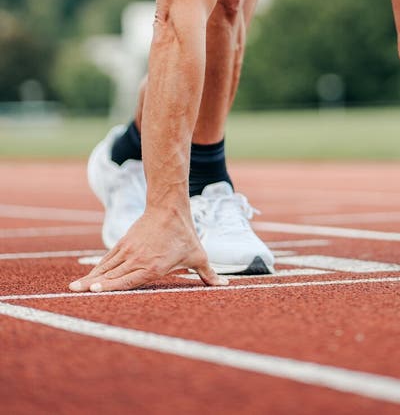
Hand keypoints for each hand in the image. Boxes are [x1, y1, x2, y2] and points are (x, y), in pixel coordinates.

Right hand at [69, 205, 227, 291]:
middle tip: (73, 293)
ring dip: (90, 279)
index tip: (94, 291)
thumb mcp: (198, 255)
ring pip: (106, 268)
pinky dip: (97, 269)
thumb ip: (209, 273)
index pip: (128, 280)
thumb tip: (225, 285)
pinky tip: (88, 278)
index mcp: (152, 266)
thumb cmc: (184, 234)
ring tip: (73, 289)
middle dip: (92, 286)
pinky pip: (107, 259)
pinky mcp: (123, 243)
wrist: (169, 206)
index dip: (110, 286)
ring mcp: (128, 251)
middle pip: (111, 276)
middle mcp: (137, 259)